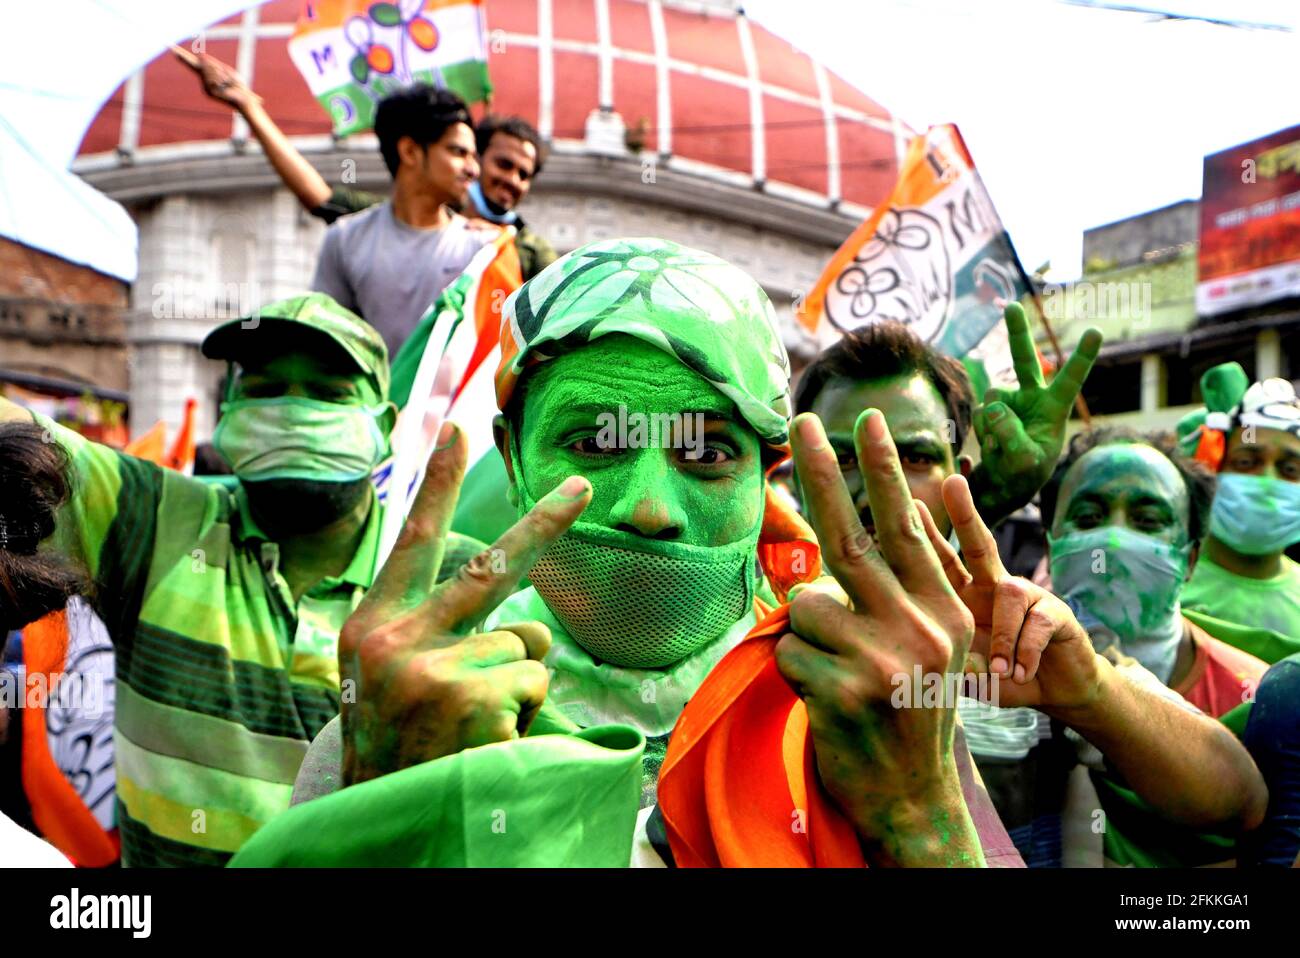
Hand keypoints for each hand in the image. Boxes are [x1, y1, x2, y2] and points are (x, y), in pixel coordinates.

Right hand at [175, 49, 259, 112]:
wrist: (245, 100)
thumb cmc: (238, 86)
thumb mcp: (227, 71)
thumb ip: (213, 64)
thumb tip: (199, 55)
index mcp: (208, 77)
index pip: (194, 65)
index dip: (184, 58)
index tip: (174, 51)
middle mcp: (204, 83)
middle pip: (192, 65)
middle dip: (183, 57)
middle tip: (171, 47)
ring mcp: (206, 89)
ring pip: (207, 70)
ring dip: (218, 71)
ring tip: (228, 80)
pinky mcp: (210, 93)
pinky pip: (212, 78)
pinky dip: (221, 78)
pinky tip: (226, 85)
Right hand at [337, 423, 591, 785]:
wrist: (378, 825)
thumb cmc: (395, 751)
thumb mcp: (383, 683)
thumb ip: (429, 635)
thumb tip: (522, 622)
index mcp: (370, 628)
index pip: (410, 543)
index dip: (436, 484)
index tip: (457, 428)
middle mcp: (396, 640)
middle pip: (492, 565)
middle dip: (544, 521)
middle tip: (584, 484)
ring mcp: (435, 669)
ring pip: (526, 643)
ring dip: (519, 683)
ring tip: (479, 724)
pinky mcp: (473, 699)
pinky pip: (537, 682)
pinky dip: (528, 713)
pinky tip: (489, 742)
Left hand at [775, 410, 981, 866]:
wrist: (914, 796)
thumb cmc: (909, 711)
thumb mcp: (924, 647)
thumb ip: (890, 593)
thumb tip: (842, 539)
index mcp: (943, 611)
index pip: (906, 528)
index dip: (883, 471)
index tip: (868, 420)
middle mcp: (919, 627)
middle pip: (851, 537)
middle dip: (822, 471)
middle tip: (800, 422)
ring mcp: (882, 659)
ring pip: (804, 606)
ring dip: (804, 635)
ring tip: (836, 672)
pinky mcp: (843, 691)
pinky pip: (786, 652)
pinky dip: (793, 672)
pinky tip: (826, 701)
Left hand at [915, 474, 1102, 713]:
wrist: (1057, 692)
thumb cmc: (1004, 677)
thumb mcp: (970, 672)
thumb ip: (950, 661)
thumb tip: (924, 655)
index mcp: (968, 597)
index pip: (944, 561)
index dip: (927, 535)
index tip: (910, 503)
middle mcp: (994, 587)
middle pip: (980, 544)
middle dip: (965, 513)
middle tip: (953, 483)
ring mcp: (1027, 595)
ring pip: (1008, 593)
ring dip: (1001, 636)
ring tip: (999, 670)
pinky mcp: (1057, 611)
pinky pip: (1037, 622)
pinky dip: (1025, 651)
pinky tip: (1021, 672)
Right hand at [969, 303, 1100, 520]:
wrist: (999, 488)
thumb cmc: (1023, 477)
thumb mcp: (1024, 460)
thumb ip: (1011, 431)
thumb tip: (991, 405)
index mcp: (1054, 409)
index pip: (1070, 380)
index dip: (1083, 357)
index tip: (1096, 331)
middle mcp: (1031, 399)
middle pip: (1024, 360)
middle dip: (1016, 332)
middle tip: (1012, 307)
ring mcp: (1007, 404)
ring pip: (992, 397)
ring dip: (993, 426)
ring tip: (1003, 451)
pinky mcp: (987, 412)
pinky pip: (979, 414)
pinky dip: (983, 434)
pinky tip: (991, 450)